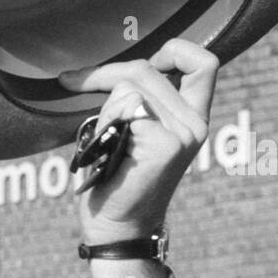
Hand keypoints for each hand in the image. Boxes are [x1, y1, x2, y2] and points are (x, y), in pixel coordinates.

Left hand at [59, 39, 217, 246]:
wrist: (116, 227)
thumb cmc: (115, 179)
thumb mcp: (135, 132)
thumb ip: (142, 101)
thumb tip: (111, 69)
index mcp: (192, 118)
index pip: (204, 64)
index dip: (175, 50)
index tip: (147, 60)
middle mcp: (194, 124)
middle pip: (146, 70)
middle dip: (105, 75)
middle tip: (74, 83)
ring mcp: (182, 133)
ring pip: (131, 87)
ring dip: (104, 107)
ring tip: (101, 139)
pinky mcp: (165, 144)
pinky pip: (124, 107)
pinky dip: (104, 121)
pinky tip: (103, 147)